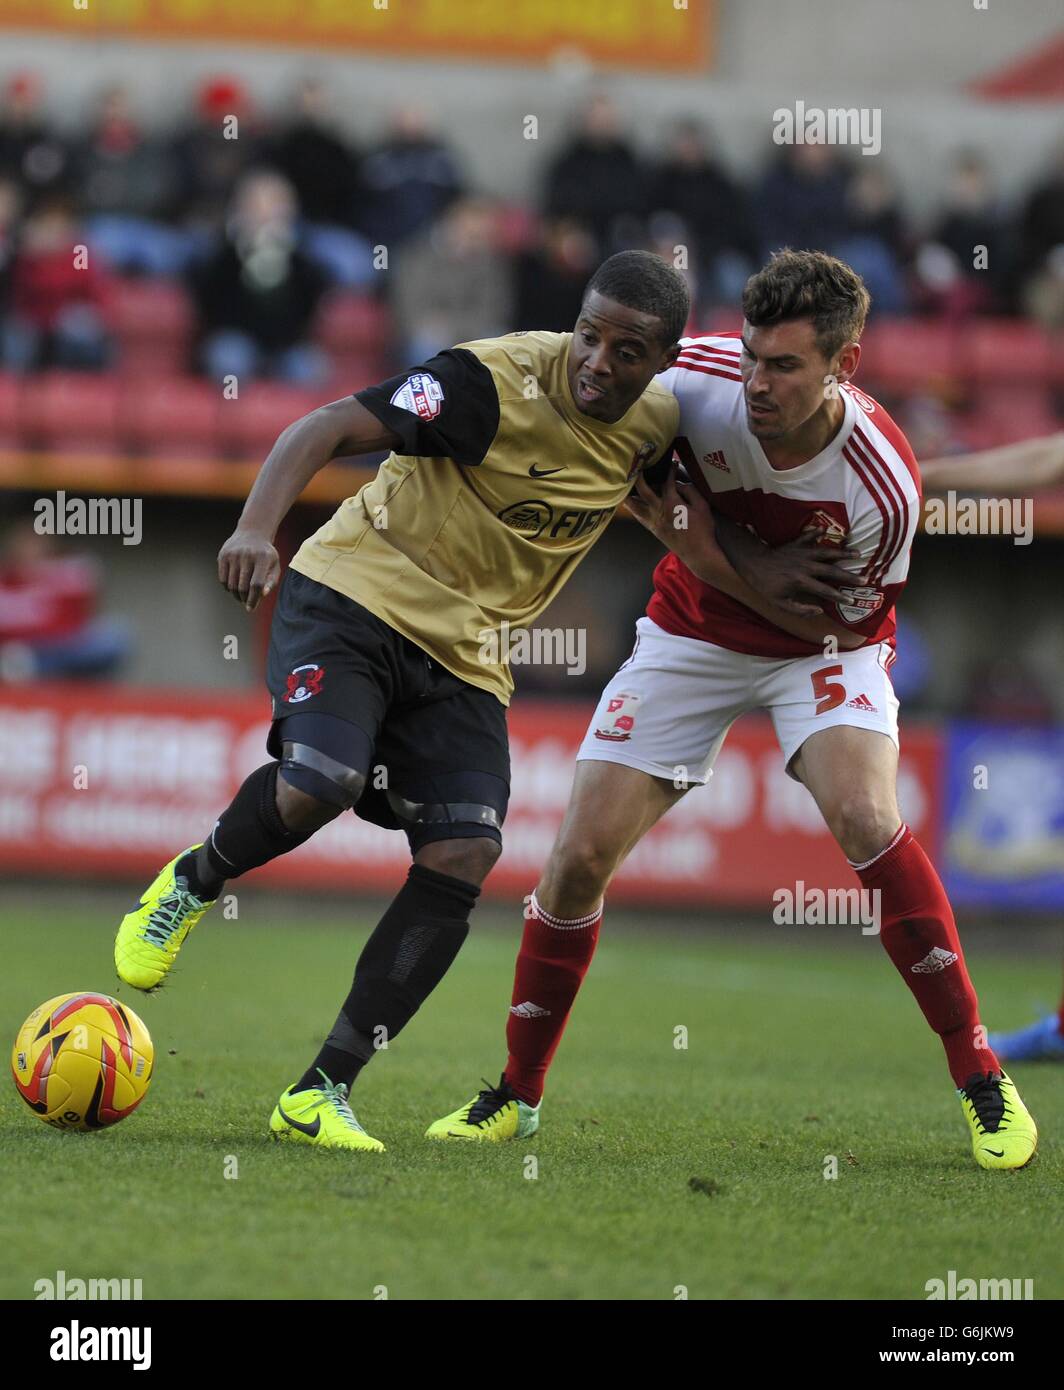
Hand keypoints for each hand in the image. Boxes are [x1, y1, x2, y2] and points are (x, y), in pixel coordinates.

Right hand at [217, 528, 279, 611]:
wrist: (252, 533)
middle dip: (244, 598)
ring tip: (241, 595)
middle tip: (246, 602)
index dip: (253, 599)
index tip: (251, 608)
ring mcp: (233, 555)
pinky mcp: (223, 555)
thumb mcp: (274, 566)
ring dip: (236, 594)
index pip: (256, 584)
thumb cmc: (266, 555)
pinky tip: (234, 586)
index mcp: (263, 558)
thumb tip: (262, 595)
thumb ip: (271, 582)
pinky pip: (222, 579)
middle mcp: (247, 555)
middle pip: (242, 586)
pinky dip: (227, 587)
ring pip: (231, 584)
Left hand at [625, 465, 714, 561]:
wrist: (697, 553)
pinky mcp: (652, 529)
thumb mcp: (702, 506)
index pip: (667, 482)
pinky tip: (632, 502)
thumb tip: (679, 484)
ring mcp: (653, 521)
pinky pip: (638, 516)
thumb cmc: (703, 530)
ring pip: (634, 505)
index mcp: (671, 503)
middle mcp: (658, 510)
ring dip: (630, 493)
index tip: (673, 464)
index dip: (670, 470)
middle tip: (639, 467)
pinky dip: (634, 507)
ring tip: (628, 483)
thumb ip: (690, 491)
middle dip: (640, 476)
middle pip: (643, 489)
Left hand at [735, 531, 859, 616]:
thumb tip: (818, 611)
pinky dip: (816, 533)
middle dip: (849, 576)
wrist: (752, 564)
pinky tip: (824, 529)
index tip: (851, 600)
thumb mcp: (779, 603)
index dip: (839, 596)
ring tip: (858, 553)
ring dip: (842, 553)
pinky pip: (808, 537)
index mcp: (802, 581)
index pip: (825, 590)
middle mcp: (805, 566)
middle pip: (832, 571)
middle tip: (865, 579)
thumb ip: (799, 610)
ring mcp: (802, 553)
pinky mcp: (796, 544)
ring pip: (826, 552)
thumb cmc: (766, 586)